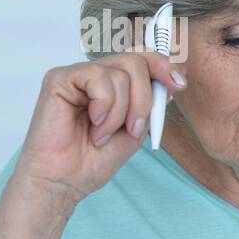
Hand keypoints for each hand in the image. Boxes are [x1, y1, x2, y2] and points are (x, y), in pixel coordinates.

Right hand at [13, 51, 186, 209]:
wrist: (67, 180)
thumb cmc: (96, 158)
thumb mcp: (137, 128)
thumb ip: (152, 102)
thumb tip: (173, 78)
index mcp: (114, 84)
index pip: (143, 59)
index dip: (163, 66)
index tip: (179, 85)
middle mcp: (96, 74)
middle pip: (135, 61)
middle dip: (144, 98)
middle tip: (134, 128)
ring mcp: (77, 75)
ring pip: (120, 73)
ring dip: (121, 111)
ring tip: (105, 134)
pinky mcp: (59, 78)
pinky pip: (97, 77)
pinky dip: (104, 107)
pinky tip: (93, 124)